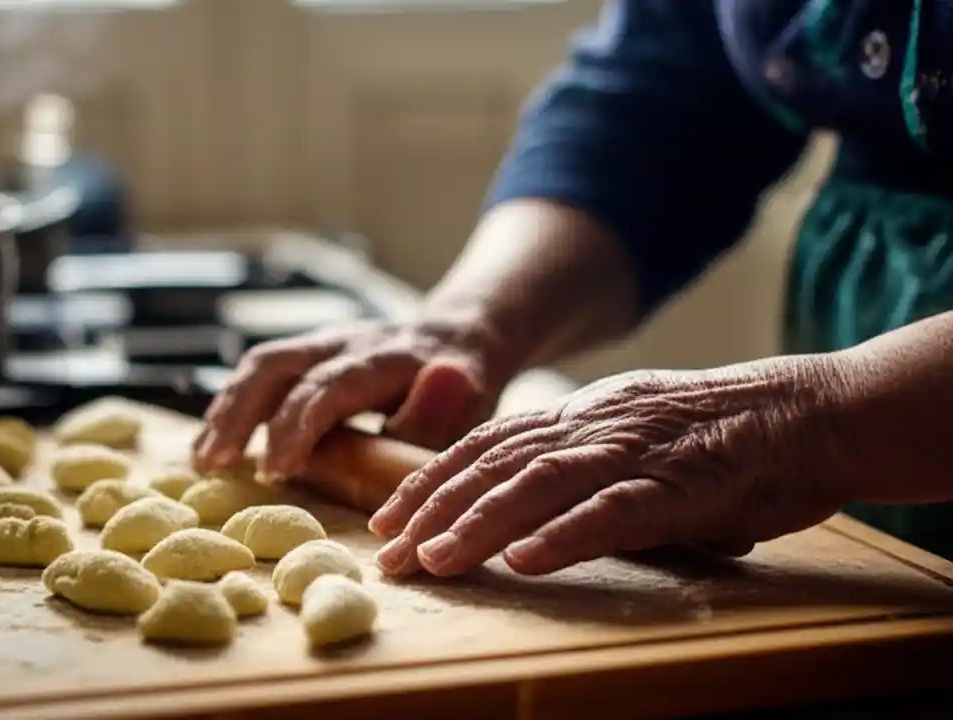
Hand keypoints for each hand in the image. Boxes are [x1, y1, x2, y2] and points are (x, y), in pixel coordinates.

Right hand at [192, 310, 520, 479]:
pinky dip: (232, 405)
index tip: (276, 471)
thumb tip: (446, 384)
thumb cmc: (464, 392)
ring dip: (226, 410)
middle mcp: (349, 340)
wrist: (459, 338)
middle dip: (240, 413)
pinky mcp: (308, 351)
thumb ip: (442, 412)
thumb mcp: (470, 408)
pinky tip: (213, 444)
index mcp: (389, 357)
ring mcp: (323, 340)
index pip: (331, 385)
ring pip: (261, 364)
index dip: (298, 425)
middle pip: (278, 364)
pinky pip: (261, 371)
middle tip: (213, 464)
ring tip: (202, 460)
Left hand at [369, 358, 852, 576]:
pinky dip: (566, 535)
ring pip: (539, 484)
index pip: (481, 447)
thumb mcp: (625, 437)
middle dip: (433, 510)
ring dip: (480, 524)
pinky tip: (526, 559)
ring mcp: (632, 453)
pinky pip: (615, 510)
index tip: (384, 521)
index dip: (426, 482)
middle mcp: (591, 427)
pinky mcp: (679, 485)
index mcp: (574, 416)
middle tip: (387, 555)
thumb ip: (574, 462)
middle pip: (494, 466)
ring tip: (434, 560)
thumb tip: (520, 507)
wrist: (804, 413)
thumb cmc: (713, 436)